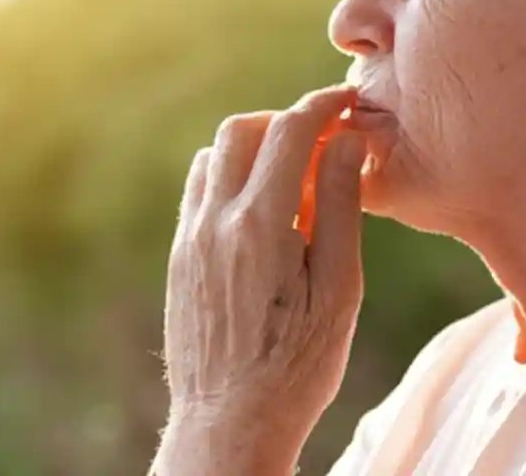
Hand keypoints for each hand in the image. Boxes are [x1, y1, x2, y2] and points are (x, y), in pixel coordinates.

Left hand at [158, 86, 367, 471]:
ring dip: (253, 149)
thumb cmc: (298, 365)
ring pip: (212, 157)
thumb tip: (346, 141)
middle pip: (241, 130)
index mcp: (260, 223)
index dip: (323, 105)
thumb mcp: (339, 289)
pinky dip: (228, 179)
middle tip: (323, 143)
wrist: (230, 422)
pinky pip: (198, 192)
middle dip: (285, 121)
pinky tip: (261, 211)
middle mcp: (214, 220)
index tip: (348, 102)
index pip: (290, 130)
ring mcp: (189, 238)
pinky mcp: (178, 259)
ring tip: (294, 179)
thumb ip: (342, 206)